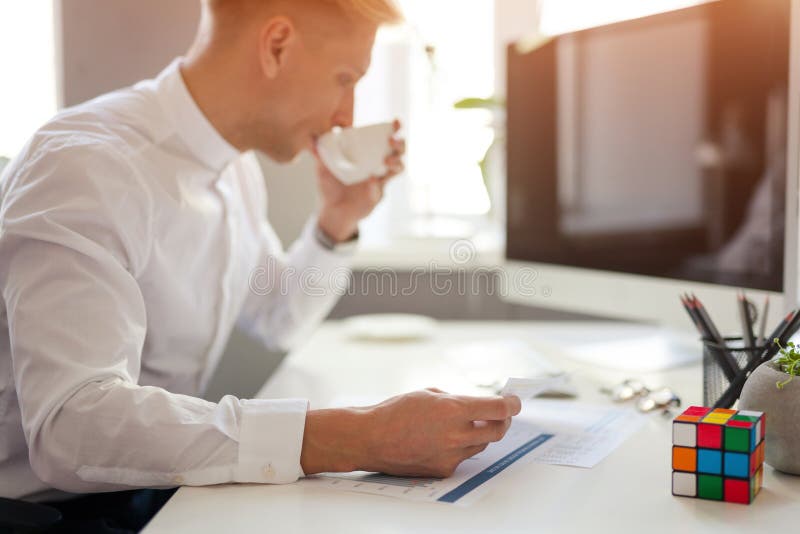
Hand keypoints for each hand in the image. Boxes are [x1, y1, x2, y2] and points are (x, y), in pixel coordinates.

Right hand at [300, 389, 521, 477]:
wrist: (371, 439)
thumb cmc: (395, 412)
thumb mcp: (428, 394)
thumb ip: (454, 399)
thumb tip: (474, 405)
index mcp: (453, 410)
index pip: (497, 409)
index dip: (511, 404)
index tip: (514, 401)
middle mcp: (456, 434)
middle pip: (497, 431)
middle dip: (503, 421)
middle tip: (501, 414)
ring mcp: (451, 455)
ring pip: (481, 445)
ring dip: (481, 434)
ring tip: (468, 425)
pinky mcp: (443, 469)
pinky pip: (462, 457)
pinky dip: (461, 447)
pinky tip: (446, 440)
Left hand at [313, 119, 405, 242]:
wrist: (331, 211)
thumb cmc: (330, 186)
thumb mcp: (322, 167)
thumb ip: (320, 152)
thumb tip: (311, 136)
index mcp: (368, 154)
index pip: (386, 138)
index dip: (394, 129)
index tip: (395, 122)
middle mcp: (378, 165)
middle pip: (399, 151)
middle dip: (400, 144)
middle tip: (391, 141)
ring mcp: (379, 181)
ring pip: (398, 169)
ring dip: (396, 163)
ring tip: (385, 161)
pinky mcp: (376, 196)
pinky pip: (380, 189)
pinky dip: (376, 185)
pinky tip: (370, 180)